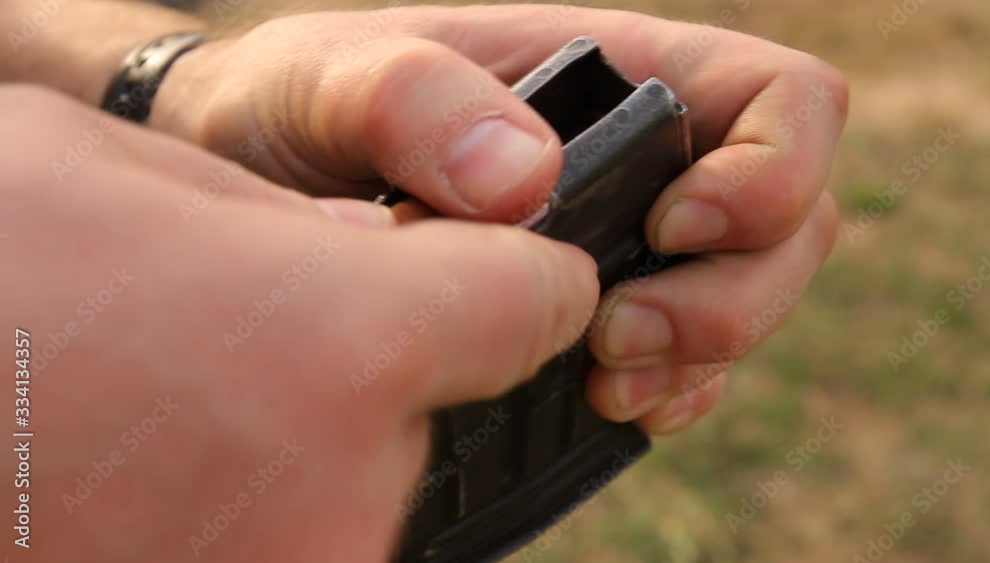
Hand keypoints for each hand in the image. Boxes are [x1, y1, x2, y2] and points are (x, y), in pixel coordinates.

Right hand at [0, 86, 596, 562]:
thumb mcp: (105, 171)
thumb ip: (274, 215)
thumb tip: (365, 256)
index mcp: (348, 338)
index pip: (531, 302)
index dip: (517, 276)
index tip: (500, 276)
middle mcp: (349, 486)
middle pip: (423, 408)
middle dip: (356, 373)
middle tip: (226, 350)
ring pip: (353, 493)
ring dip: (286, 453)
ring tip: (151, 423)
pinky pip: (286, 548)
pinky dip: (231, 523)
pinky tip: (133, 490)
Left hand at [149, 5, 848, 433]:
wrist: (256, 179)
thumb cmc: (297, 107)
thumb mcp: (326, 79)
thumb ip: (412, 101)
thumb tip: (527, 179)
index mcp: (618, 72)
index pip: (782, 101)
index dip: (772, 171)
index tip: (672, 224)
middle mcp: (644, 159)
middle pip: (790, 224)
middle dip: (732, 298)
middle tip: (616, 338)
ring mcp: (629, 241)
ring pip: (749, 297)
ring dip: (703, 356)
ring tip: (607, 385)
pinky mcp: (597, 312)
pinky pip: (689, 360)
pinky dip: (671, 391)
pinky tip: (608, 405)